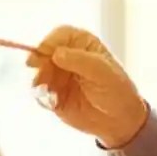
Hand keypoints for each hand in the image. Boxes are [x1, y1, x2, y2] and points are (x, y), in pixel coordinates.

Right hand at [26, 25, 147, 148]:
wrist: (118, 121)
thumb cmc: (117, 91)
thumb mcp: (104, 74)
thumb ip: (81, 61)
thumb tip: (57, 53)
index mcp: (83, 44)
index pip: (61, 34)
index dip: (50, 42)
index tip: (43, 53)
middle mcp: (68, 57)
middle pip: (44, 52)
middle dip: (40, 63)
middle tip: (42, 77)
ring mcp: (59, 74)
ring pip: (38, 72)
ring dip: (39, 82)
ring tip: (51, 94)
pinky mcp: (53, 93)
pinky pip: (39, 91)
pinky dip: (41, 96)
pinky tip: (53, 103)